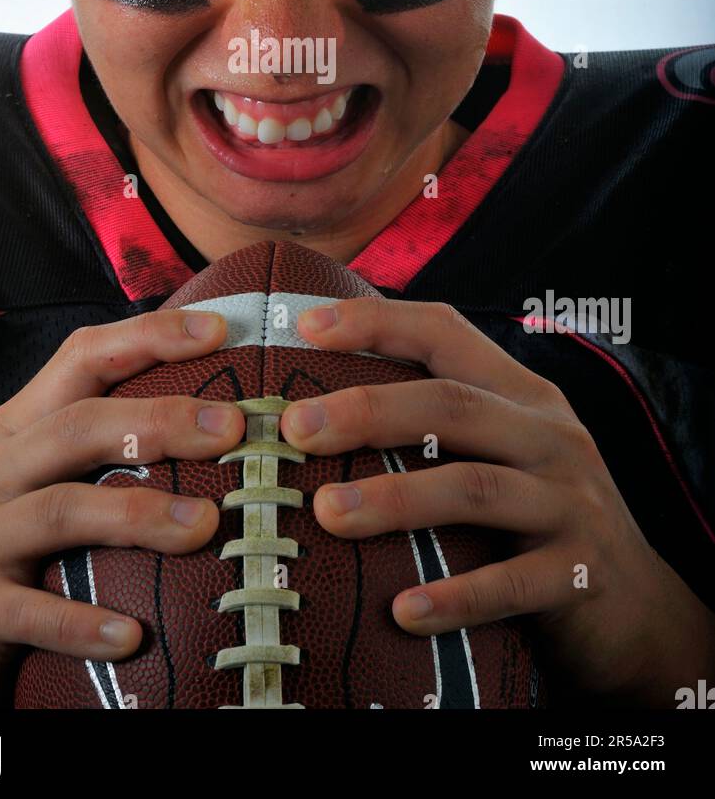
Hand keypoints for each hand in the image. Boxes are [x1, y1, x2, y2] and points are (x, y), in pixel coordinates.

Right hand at [0, 308, 242, 708]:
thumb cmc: (7, 549)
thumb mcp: (43, 482)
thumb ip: (105, 448)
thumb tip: (220, 420)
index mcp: (17, 427)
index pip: (81, 358)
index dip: (148, 337)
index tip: (217, 331)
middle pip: (76, 426)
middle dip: (159, 419)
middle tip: (232, 427)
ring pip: (59, 510)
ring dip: (137, 514)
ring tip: (206, 525)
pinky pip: (29, 611)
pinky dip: (80, 623)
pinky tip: (131, 636)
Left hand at [279, 296, 714, 705]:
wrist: (638, 609)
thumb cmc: (536, 519)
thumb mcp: (501, 453)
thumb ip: (434, 427)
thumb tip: (313, 408)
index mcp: (522, 395)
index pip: (447, 334)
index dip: (377, 323)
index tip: (304, 326)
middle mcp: (550, 436)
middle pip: (452, 404)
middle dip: (368, 409)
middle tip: (296, 427)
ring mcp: (569, 502)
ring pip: (475, 487)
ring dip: (395, 498)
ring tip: (326, 513)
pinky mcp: (580, 573)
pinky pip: (511, 583)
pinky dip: (456, 596)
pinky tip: (404, 611)